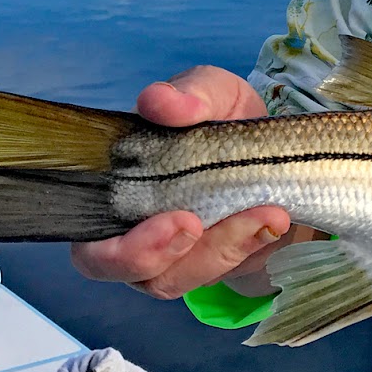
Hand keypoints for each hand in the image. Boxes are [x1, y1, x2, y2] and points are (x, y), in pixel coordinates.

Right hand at [70, 66, 304, 299]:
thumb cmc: (223, 120)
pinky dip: (250, 247)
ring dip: (223, 249)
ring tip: (268, 214)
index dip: (122, 249)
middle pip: (135, 273)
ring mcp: (176, 257)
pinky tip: (274, 222)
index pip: (92, 244)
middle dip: (165, 257)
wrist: (279, 150)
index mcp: (116, 193)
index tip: (176, 220)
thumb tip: (158, 101)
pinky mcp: (214, 266)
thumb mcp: (214, 94)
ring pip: (182, 278)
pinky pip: (223, 272)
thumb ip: (189, 93)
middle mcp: (136, 234)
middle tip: (200, 225)